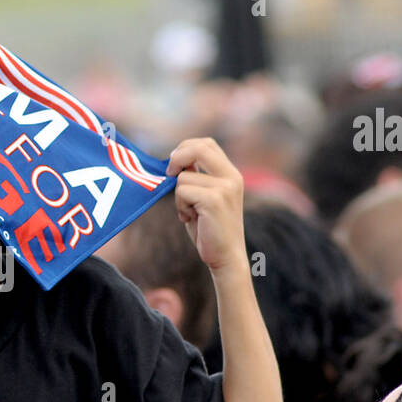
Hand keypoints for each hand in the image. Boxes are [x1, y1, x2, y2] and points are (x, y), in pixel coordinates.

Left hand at [166, 137, 246, 274]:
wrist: (226, 257)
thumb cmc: (210, 229)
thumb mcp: (205, 197)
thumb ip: (196, 177)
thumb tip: (175, 161)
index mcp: (231, 174)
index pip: (206, 144)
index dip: (185, 148)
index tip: (174, 165)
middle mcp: (232, 177)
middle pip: (198, 148)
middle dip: (177, 158)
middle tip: (169, 175)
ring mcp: (225, 188)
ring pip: (183, 176)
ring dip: (178, 195)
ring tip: (190, 212)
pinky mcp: (214, 200)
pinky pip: (182, 191)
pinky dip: (180, 206)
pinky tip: (190, 218)